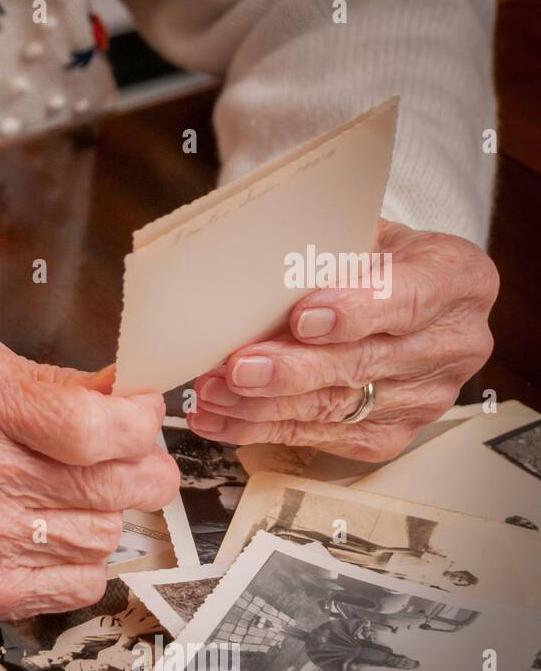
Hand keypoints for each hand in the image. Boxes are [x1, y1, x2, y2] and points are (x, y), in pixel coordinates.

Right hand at [0, 332, 177, 620]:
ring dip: (102, 515)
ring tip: (69, 498)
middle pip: (110, 487)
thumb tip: (135, 397)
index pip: (92, 428)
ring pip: (103, 536)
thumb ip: (60, 382)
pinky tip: (52, 535)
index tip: (141, 418)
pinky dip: (81, 560)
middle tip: (137, 462)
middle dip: (143, 471)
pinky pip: (81, 583)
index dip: (138, 425)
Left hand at [187, 219, 496, 460]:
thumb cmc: (368, 259)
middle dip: (291, 369)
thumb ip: (323, 252)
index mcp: (458, 280)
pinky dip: (260, 428)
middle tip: (236, 367)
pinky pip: (319, 436)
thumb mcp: (357, 234)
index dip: (355, 310)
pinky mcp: (390, 435)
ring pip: (335, 407)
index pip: (409, 298)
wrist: (394, 294)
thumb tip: (247, 276)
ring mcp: (426, 397)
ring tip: (212, 393)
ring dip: (262, 405)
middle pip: (363, 363)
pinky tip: (219, 418)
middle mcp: (453, 344)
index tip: (302, 318)